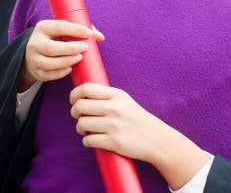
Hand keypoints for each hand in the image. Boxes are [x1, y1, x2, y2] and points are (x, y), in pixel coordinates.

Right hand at [20, 20, 104, 89]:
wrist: (34, 53)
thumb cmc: (55, 38)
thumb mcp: (63, 30)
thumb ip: (81, 30)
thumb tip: (100, 37)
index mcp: (43, 27)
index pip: (59, 27)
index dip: (75, 30)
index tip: (88, 34)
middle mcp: (35, 43)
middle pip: (51, 48)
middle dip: (70, 48)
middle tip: (85, 48)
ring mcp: (33, 59)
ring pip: (48, 63)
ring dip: (66, 61)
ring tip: (79, 58)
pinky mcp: (36, 72)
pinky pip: (48, 75)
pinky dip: (60, 73)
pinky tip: (70, 69)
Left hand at [71, 83, 211, 188]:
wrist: (156, 139)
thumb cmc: (136, 119)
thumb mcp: (124, 101)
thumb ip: (105, 96)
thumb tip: (80, 94)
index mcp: (117, 95)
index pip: (86, 88)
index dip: (74, 95)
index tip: (74, 101)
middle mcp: (115, 108)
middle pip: (80, 106)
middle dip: (75, 113)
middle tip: (80, 117)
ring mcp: (114, 126)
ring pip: (81, 124)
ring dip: (81, 128)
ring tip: (88, 130)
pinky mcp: (114, 142)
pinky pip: (88, 140)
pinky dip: (87, 141)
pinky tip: (94, 140)